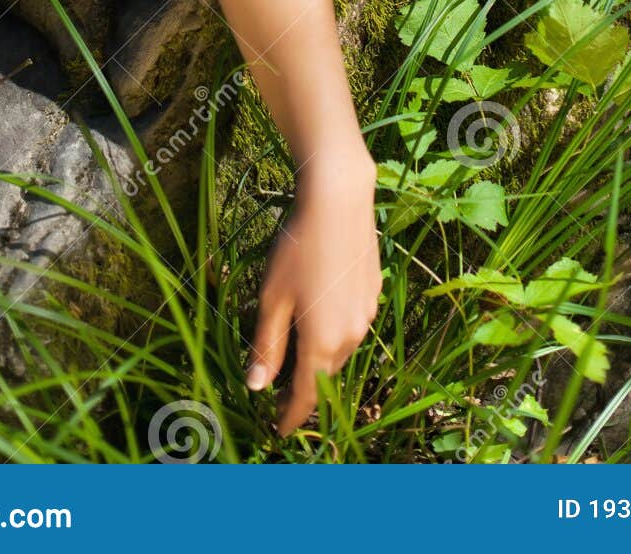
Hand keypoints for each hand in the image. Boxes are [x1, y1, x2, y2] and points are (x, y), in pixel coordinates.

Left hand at [246, 151, 380, 435]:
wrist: (338, 200)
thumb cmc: (297, 249)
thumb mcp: (271, 298)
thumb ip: (267, 345)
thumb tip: (256, 387)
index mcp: (322, 344)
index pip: (306, 396)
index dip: (290, 416)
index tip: (277, 429)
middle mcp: (351, 336)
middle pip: (325, 375)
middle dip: (303, 387)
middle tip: (276, 390)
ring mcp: (366, 314)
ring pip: (341, 350)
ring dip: (319, 358)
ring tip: (296, 353)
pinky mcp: (374, 292)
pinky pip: (352, 325)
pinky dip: (334, 332)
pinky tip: (319, 313)